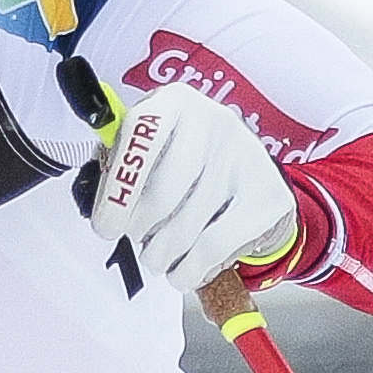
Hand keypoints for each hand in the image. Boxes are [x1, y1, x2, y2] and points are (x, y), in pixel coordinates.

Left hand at [78, 78, 305, 303]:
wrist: (250, 176)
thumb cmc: (186, 165)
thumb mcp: (151, 153)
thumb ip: (122, 171)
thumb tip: (105, 213)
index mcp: (174, 103)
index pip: (140, 136)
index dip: (118, 189)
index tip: (106, 226)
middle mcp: (213, 122)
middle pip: (162, 193)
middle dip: (139, 229)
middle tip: (137, 237)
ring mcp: (244, 158)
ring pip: (185, 229)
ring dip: (160, 255)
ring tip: (158, 255)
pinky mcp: (267, 196)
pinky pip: (212, 247)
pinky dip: (189, 270)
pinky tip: (183, 270)